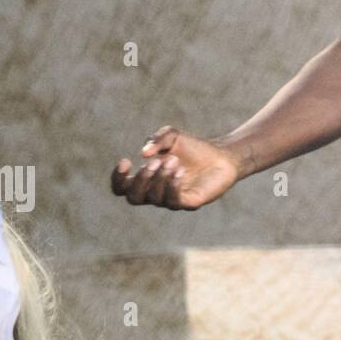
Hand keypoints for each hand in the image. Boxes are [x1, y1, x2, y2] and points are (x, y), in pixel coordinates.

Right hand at [111, 126, 238, 209]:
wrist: (223, 156)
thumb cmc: (194, 148)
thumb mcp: (173, 136)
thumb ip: (157, 139)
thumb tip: (144, 153)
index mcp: (146, 179)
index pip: (121, 188)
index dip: (117, 178)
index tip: (126, 160)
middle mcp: (156, 193)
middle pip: (133, 198)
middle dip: (141, 179)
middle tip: (157, 161)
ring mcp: (171, 200)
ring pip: (154, 198)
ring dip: (161, 178)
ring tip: (174, 161)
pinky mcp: (188, 202)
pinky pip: (173, 201)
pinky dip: (173, 185)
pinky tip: (181, 171)